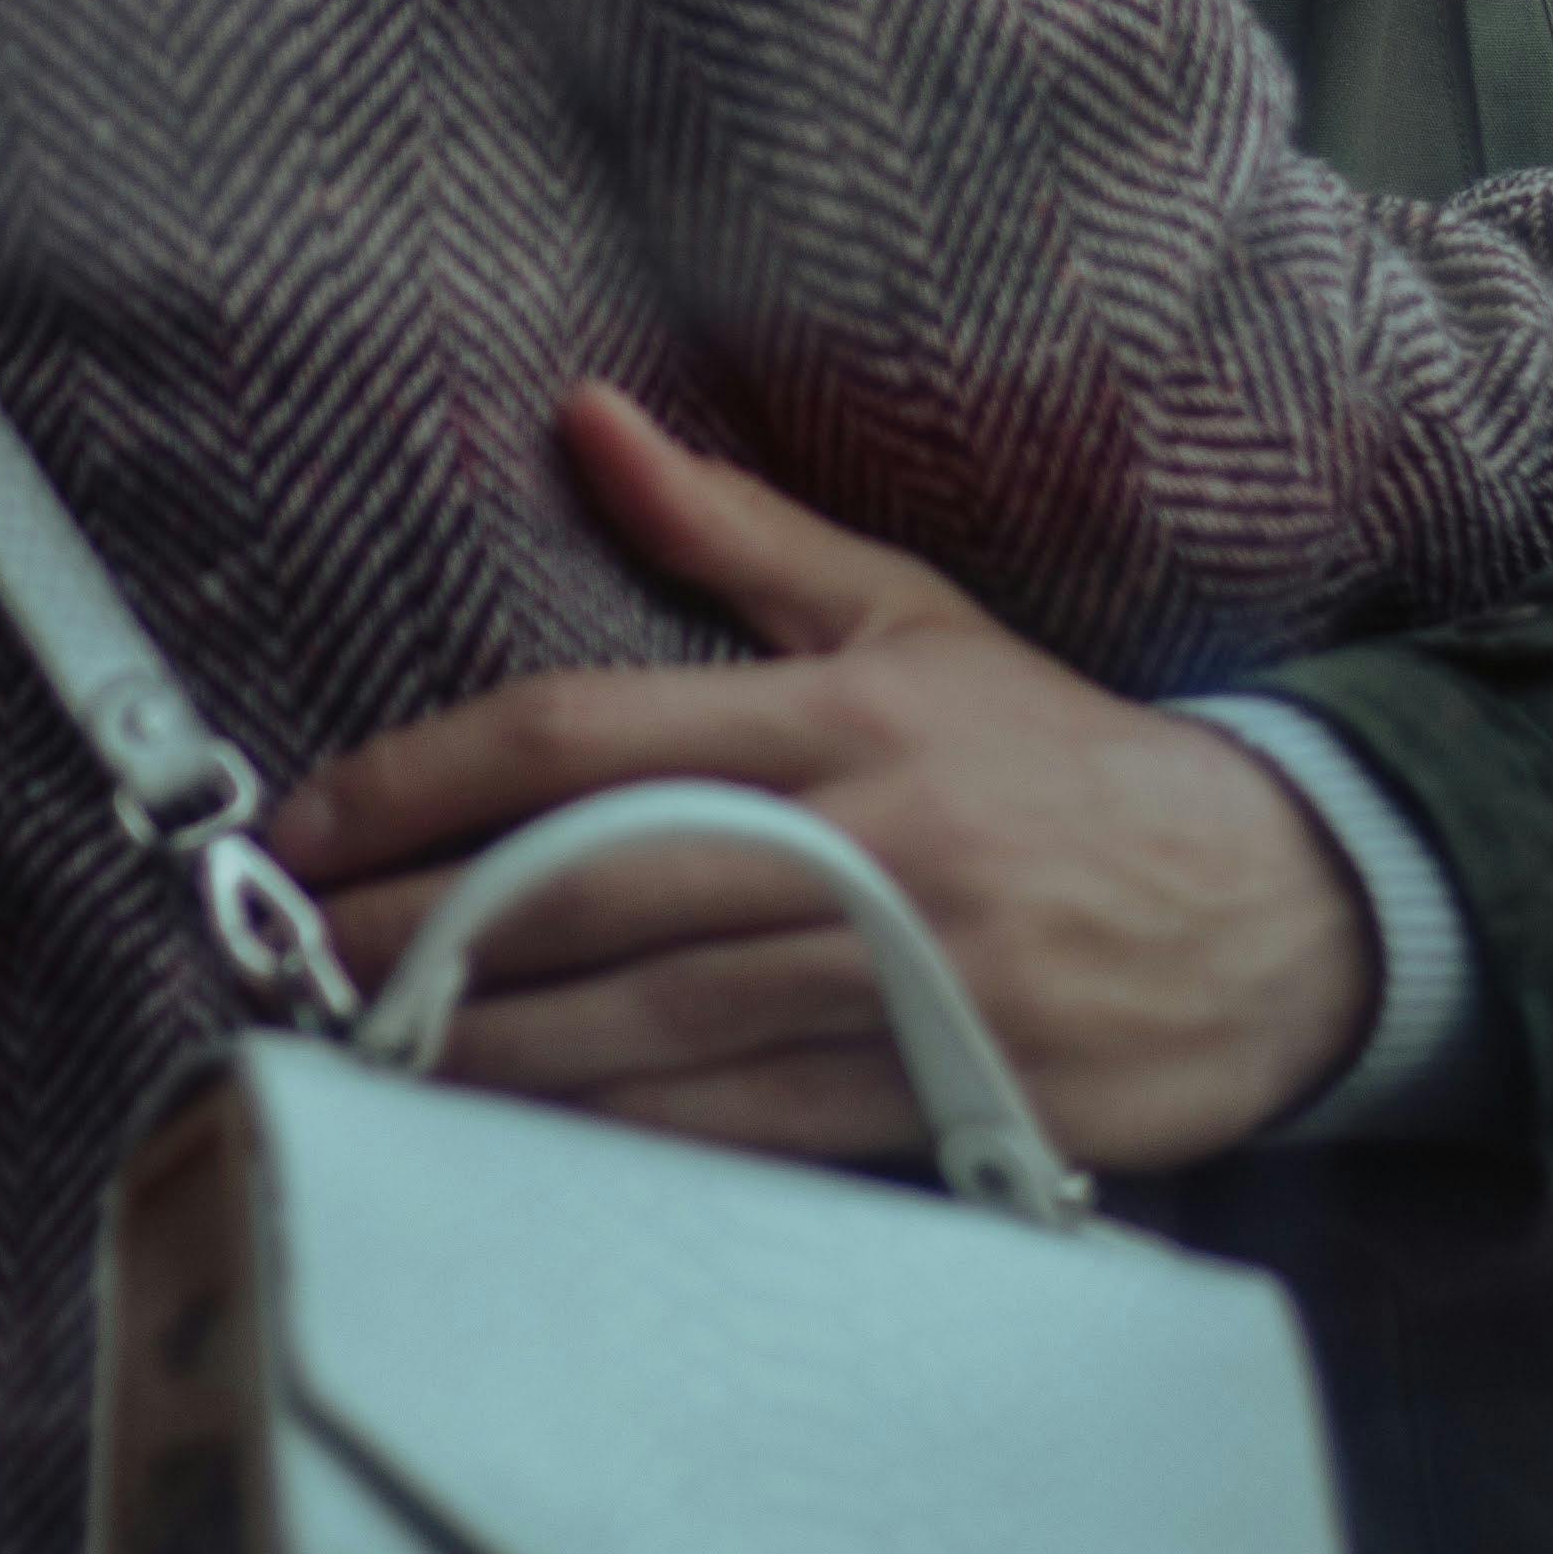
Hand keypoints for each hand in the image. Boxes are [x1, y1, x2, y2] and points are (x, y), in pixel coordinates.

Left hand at [271, 383, 1375, 1172]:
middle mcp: (854, 846)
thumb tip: (587, 415)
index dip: (427, 778)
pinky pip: (723, 1133)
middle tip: (286, 954)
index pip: (586, 738)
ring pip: (635, 1033)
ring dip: (478, 1051)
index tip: (310, 816)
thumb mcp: (908, 613)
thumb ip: (731, 529)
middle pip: (583, 894)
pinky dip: (601, 1138)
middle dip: (413, 932)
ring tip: (356, 1053)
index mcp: (841, 712)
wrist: (1266, 911)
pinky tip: (505, 1136)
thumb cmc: (1057, 753)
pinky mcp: (917, 1102)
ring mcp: (887, 986)